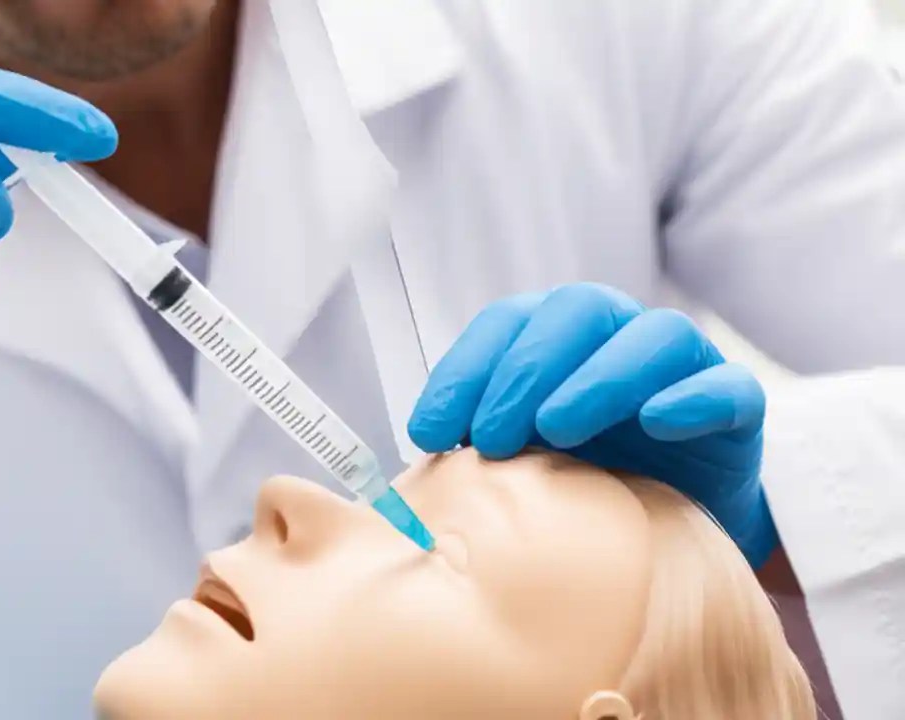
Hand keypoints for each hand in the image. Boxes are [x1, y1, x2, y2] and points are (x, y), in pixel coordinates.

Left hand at [407, 283, 775, 566]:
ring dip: (599, 377)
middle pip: (577, 311)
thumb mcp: (521, 467)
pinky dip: (692, 398)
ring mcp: (684, 366)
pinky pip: (727, 387)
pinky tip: (658, 424)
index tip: (428, 431)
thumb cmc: (585, 488)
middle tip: (491, 437)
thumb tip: (406, 477)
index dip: (464, 370)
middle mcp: (619, 336)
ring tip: (556, 430)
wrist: (674, 529)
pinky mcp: (737, 407)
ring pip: (655, 336)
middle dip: (525, 369)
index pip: (506, 324)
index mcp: (558, 340)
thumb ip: (476, 454)